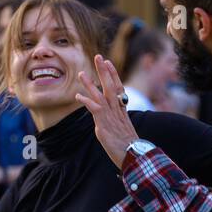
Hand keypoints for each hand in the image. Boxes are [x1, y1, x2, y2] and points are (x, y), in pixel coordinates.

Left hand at [75, 54, 139, 170]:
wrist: (133, 155)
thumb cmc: (128, 146)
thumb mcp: (123, 130)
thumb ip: (116, 122)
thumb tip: (109, 121)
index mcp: (122, 110)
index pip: (119, 87)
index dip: (113, 74)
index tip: (108, 63)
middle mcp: (117, 110)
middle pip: (111, 86)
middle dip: (104, 71)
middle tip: (98, 56)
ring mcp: (110, 116)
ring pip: (101, 95)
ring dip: (90, 83)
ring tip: (82, 73)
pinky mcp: (104, 124)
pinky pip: (95, 109)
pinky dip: (86, 101)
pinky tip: (77, 96)